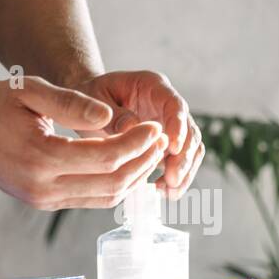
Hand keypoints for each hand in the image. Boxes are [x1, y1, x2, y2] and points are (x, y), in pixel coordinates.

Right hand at [0, 76, 168, 209]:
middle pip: (112, 183)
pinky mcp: (44, 202)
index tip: (155, 127)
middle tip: (160, 139)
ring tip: (149, 152)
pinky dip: (114, 185)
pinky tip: (126, 164)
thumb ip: (71, 103)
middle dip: (142, 162)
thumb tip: (110, 117)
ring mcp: (43, 199)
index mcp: (40, 157)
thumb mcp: (29, 90)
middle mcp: (43, 187)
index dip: (138, 143)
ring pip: (104, 198)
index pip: (106, 157)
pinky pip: (90, 200)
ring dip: (133, 177)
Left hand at [73, 71, 204, 198]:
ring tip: (168, 191)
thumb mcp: (94, 99)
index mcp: (153, 86)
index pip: (175, 105)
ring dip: (184, 171)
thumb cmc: (91, 97)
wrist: (88, 106)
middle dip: (184, 157)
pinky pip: (179, 162)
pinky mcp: (166, 145)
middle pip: (189, 130)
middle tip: (172, 180)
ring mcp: (170, 126)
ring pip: (190, 149)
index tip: (172, 148)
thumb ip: (112, 114)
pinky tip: (162, 191)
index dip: (178, 127)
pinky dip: (175, 178)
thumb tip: (132, 129)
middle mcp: (167, 105)